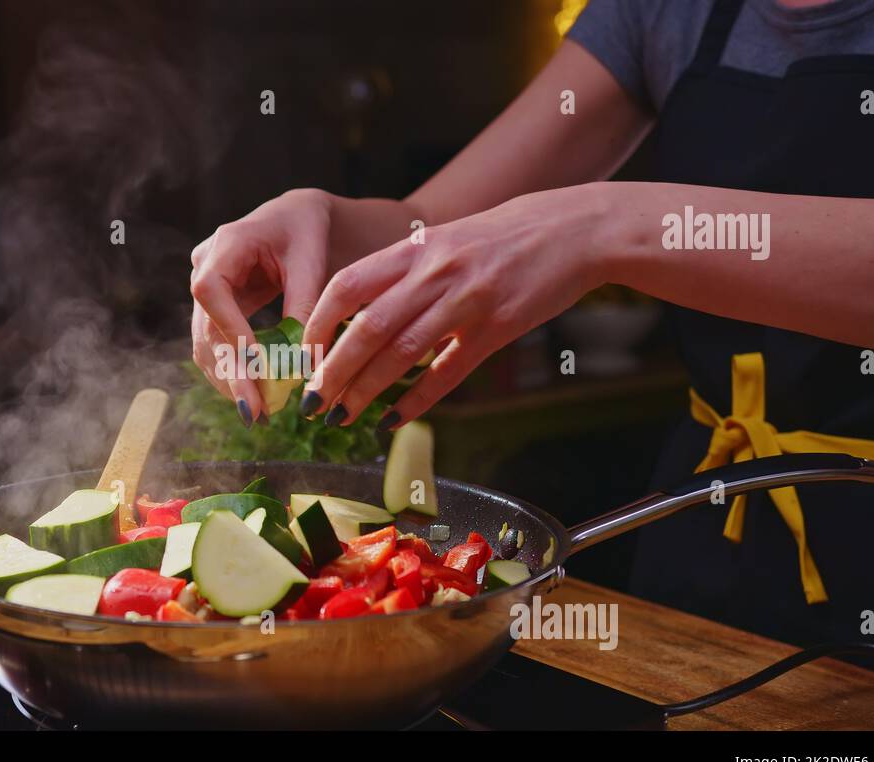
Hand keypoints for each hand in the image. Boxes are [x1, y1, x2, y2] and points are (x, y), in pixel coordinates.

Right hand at [190, 188, 332, 423]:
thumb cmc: (305, 232)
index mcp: (227, 243)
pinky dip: (233, 372)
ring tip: (257, 412)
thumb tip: (302, 362)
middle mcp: (205, 266)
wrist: (294, 219)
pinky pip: (216, 346)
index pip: (211, 290)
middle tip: (254, 409)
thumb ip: (305, 306)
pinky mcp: (213, 309)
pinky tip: (254, 397)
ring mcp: (205, 289)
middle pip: (204, 326)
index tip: (255, 365)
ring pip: (204, 343)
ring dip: (228, 379)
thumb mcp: (312, 262)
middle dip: (230, 371)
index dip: (229, 329)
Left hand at [299, 183, 610, 428]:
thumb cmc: (502, 236)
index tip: (300, 356)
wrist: (574, 229)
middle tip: (310, 402)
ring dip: (365, 391)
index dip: (316, 324)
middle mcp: (434, 272)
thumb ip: (403, 272)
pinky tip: (393, 420)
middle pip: (366, 327)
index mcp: (415, 247)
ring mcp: (466, 301)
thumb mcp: (444, 240)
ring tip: (341, 416)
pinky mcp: (496, 328)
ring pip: (401, 353)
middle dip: (332, 370)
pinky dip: (416, 399)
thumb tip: (358, 314)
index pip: (346, 285)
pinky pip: (448, 372)